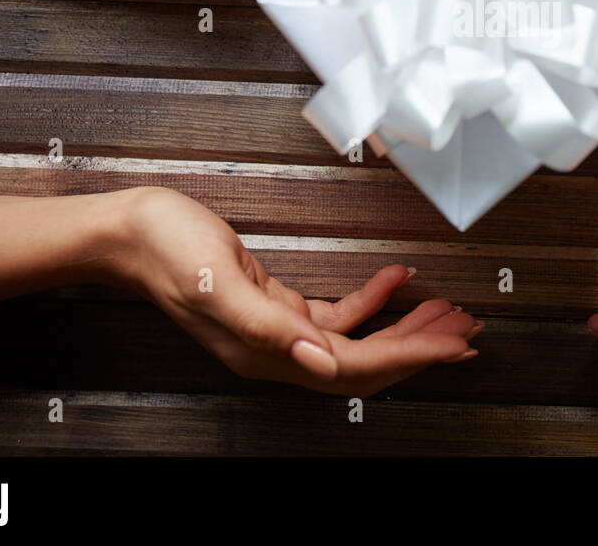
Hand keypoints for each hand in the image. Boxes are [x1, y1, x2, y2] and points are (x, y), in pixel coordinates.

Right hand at [117, 187, 480, 394]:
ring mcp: (277, 331)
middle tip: (467, 330)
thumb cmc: (166, 249)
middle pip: (366, 364)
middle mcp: (276, 349)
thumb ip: (268, 326)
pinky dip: (372, 298)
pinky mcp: (275, 307)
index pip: (355, 366)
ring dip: (404, 327)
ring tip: (446, 312)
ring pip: (358, 342)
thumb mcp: (216, 283)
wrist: (130, 231)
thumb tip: (321, 360)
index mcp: (265, 351)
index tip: (453, 343)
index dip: (410, 355)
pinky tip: (395, 280)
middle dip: (421, 348)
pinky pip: (337, 314)